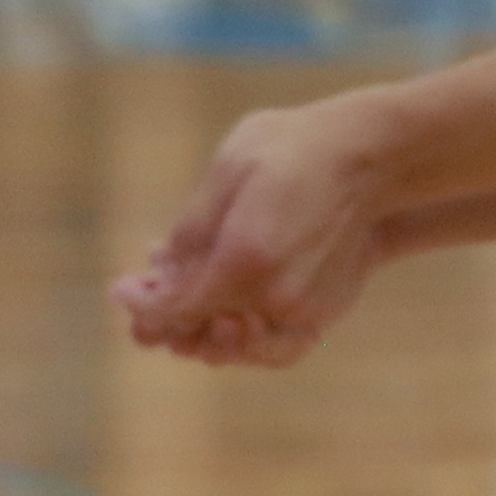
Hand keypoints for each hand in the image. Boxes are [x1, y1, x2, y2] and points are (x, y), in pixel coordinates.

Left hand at [110, 102, 396, 367]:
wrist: (373, 157)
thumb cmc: (293, 150)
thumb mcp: (227, 171)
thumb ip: (191, 231)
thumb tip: (158, 274)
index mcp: (245, 258)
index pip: (175, 308)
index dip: (142, 306)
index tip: (123, 289)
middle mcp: (276, 295)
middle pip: (204, 334)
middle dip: (171, 320)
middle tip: (153, 292)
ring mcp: (306, 309)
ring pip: (241, 346)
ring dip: (208, 332)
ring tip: (191, 303)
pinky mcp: (327, 311)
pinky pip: (277, 344)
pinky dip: (250, 338)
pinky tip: (232, 312)